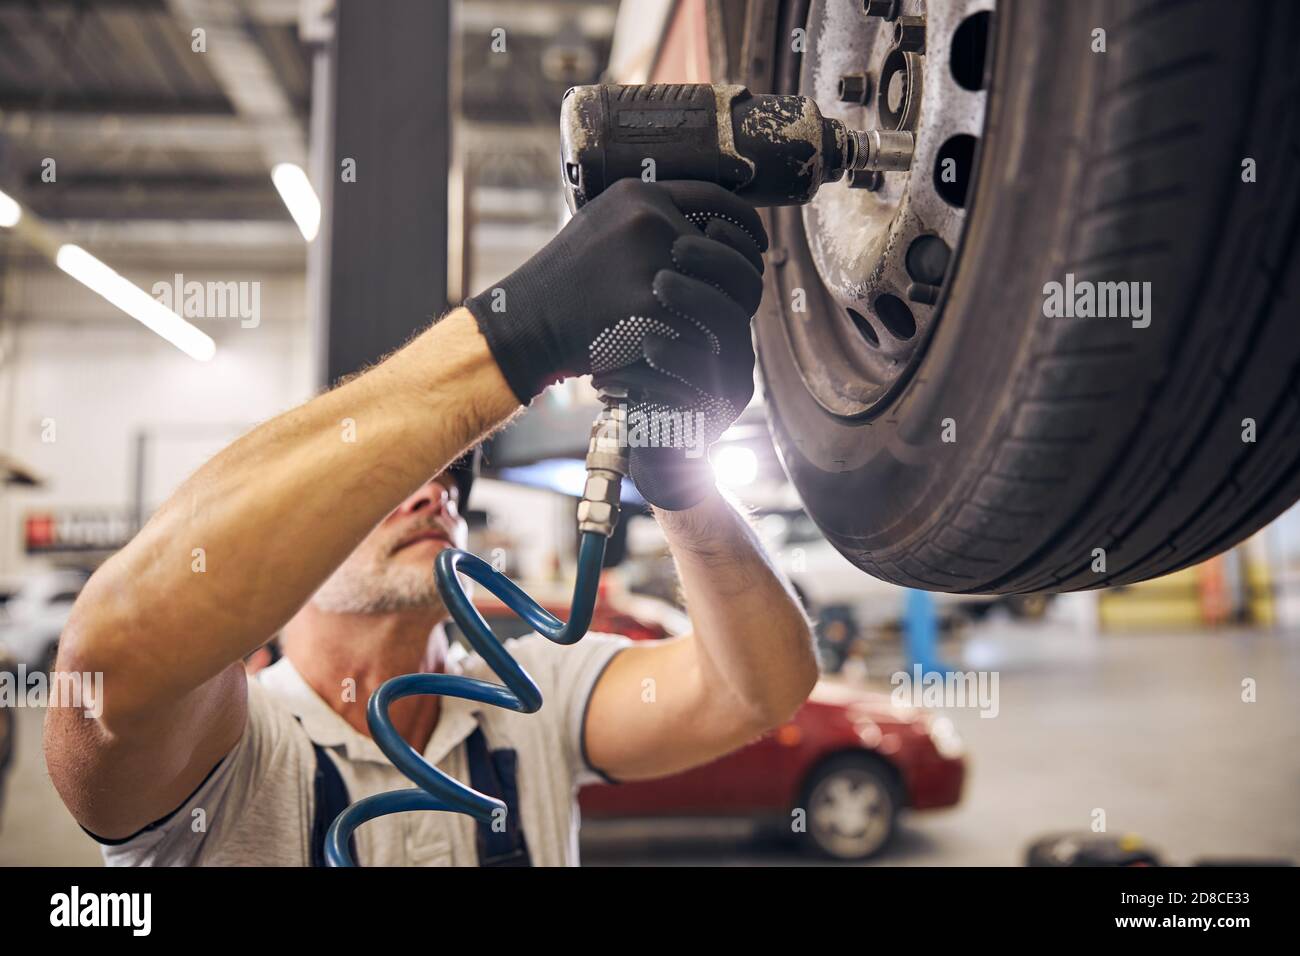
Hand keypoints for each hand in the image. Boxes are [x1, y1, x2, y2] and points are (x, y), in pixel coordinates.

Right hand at [464, 179, 767, 508]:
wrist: (524, 323)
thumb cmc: (563, 285)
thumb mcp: (601, 229)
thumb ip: (649, 223)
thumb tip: (707, 232)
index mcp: (640, 196)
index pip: (719, 200)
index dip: (748, 226)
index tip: (757, 248)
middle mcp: (648, 219)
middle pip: (729, 251)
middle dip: (742, 282)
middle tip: (739, 304)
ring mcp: (649, 260)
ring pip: (720, 293)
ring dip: (726, 319)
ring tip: (716, 333)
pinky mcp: (647, 304)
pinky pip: (699, 327)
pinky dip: (701, 346)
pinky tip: (694, 355)